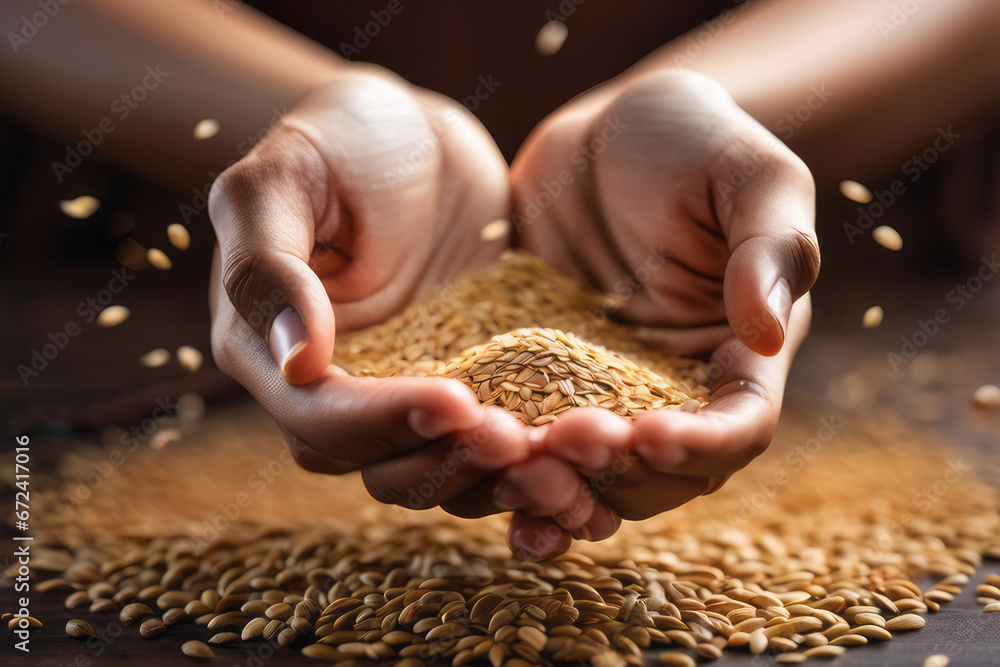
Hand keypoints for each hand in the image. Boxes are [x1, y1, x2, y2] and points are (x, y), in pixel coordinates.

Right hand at [208, 67, 540, 513]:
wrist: (416, 138)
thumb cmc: (342, 138)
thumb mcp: (289, 177)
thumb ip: (270, 264)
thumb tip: (295, 362)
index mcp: (270, 351)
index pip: (319, 417)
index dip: (382, 421)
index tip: (455, 400)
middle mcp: (332, 391)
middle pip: (379, 465)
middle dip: (447, 461)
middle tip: (518, 440)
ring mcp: (401, 394)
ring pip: (437, 470)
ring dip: (493, 479)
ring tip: (556, 462)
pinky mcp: (464, 387)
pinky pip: (490, 443)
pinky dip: (528, 462)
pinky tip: (578, 459)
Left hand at [505, 69, 819, 555]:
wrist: (602, 137)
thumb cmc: (692, 139)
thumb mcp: (748, 174)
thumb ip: (769, 246)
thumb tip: (769, 331)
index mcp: (740, 353)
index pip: (740, 426)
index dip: (702, 445)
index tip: (652, 436)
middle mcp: (675, 390)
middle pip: (661, 475)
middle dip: (616, 475)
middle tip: (564, 444)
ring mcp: (605, 395)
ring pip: (590, 476)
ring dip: (556, 489)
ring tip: (514, 472)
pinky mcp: (541, 383)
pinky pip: (527, 441)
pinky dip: (505, 469)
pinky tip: (469, 470)